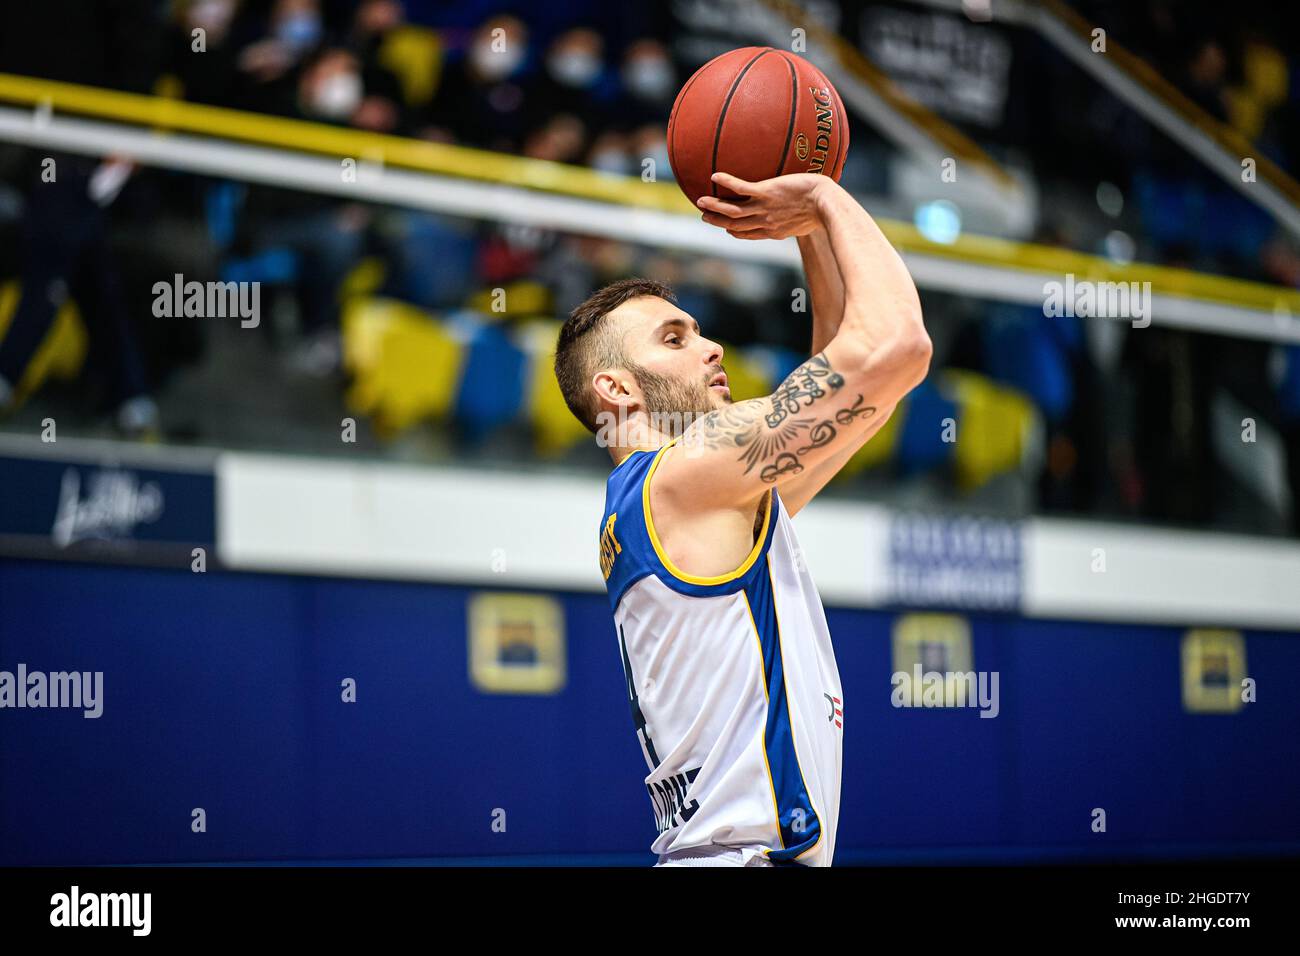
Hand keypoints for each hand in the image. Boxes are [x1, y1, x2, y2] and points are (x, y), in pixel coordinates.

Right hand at [696, 172, 831, 239]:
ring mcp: (765, 208)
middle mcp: (765, 222)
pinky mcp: (767, 193)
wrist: (827, 204)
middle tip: (703, 216)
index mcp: (774, 231)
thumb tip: (806, 211)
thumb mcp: (809, 219)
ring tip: (700, 201)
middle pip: (735, 225)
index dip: (734, 232)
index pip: (749, 234)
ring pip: (733, 212)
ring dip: (715, 207)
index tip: (725, 229)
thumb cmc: (824, 209)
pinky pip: (742, 189)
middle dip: (718, 222)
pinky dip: (727, 183)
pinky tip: (715, 176)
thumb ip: (800, 218)